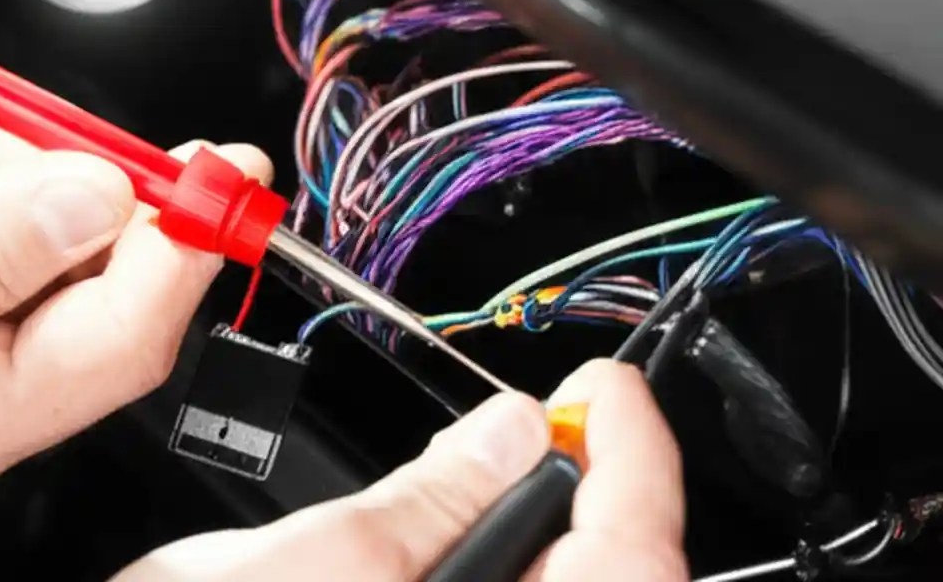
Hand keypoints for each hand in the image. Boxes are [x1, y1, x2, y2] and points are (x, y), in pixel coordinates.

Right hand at [113, 359, 687, 580]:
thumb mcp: (316, 558)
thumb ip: (431, 493)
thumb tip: (510, 427)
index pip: (632, 545)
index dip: (633, 449)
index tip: (601, 387)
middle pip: (610, 569)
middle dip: (595, 484)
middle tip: (560, 415)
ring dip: (550, 522)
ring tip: (513, 454)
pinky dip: (505, 554)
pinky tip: (469, 521)